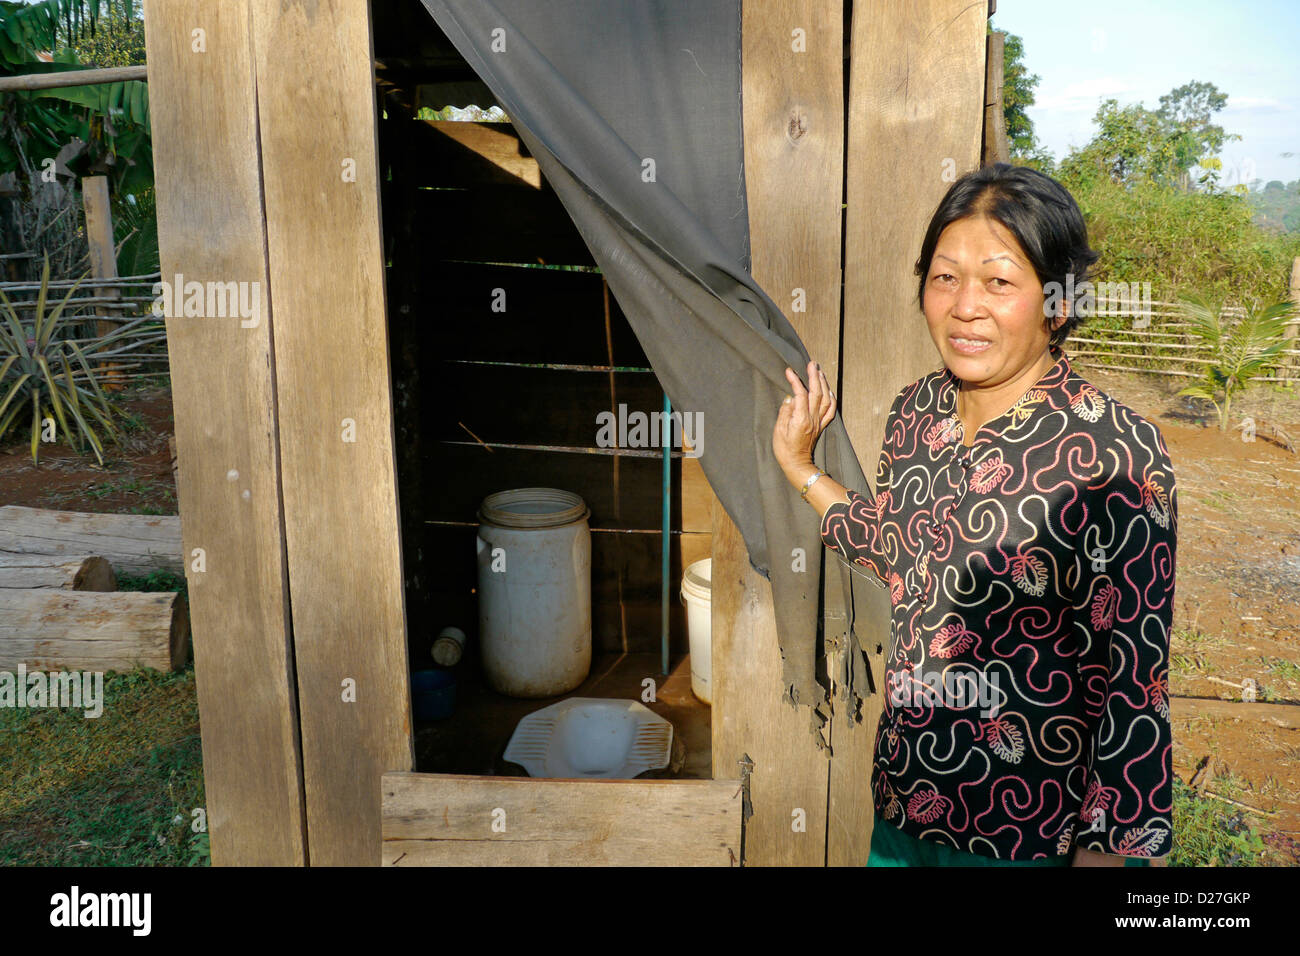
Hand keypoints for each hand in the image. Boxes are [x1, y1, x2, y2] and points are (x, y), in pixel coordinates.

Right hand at [772, 359, 835, 483]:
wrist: (796, 464)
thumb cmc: (784, 448)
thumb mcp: (779, 430)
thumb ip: (785, 412)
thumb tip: (790, 398)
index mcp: (801, 419)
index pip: (800, 394)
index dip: (796, 381)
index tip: (789, 371)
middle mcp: (812, 419)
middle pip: (817, 393)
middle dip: (815, 376)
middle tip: (812, 363)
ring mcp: (819, 422)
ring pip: (825, 399)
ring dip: (824, 383)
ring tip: (819, 371)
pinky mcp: (821, 425)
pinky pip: (830, 410)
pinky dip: (831, 398)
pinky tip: (829, 390)